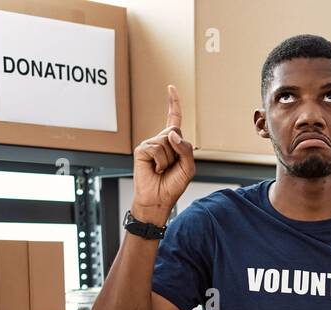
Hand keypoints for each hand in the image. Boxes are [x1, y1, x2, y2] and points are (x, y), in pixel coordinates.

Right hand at [131, 84, 195, 225]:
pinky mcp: (142, 150)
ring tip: (162, 170)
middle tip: (171, 167)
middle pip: (175, 132)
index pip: (173, 119)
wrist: (158, 200)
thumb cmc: (173, 185)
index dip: (173, 103)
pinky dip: (160, 163)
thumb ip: (186, 149)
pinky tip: (155, 170)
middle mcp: (160, 140)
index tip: (170, 87)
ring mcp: (150, 144)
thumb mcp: (188, 168)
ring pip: (167, 142)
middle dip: (179, 150)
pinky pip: (157, 149)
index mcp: (172, 143)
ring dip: (169, 160)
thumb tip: (172, 133)